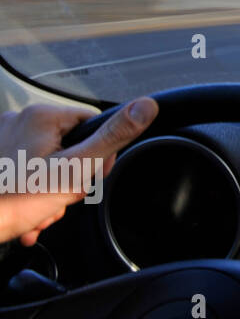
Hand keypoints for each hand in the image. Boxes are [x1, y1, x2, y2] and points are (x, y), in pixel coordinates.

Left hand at [0, 97, 158, 245]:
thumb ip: (113, 137)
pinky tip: (28, 212)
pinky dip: (30, 192)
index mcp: (42, 116)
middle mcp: (18, 121)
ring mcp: (2, 140)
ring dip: (49, 191)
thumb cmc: (16, 201)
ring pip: (46, 161)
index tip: (89, 176)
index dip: (99, 153)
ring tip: (41, 211)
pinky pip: (24, 171)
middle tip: (61, 198)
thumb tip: (146, 106)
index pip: (92, 124)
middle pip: (68, 145)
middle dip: (70, 179)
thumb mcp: (77, 169)